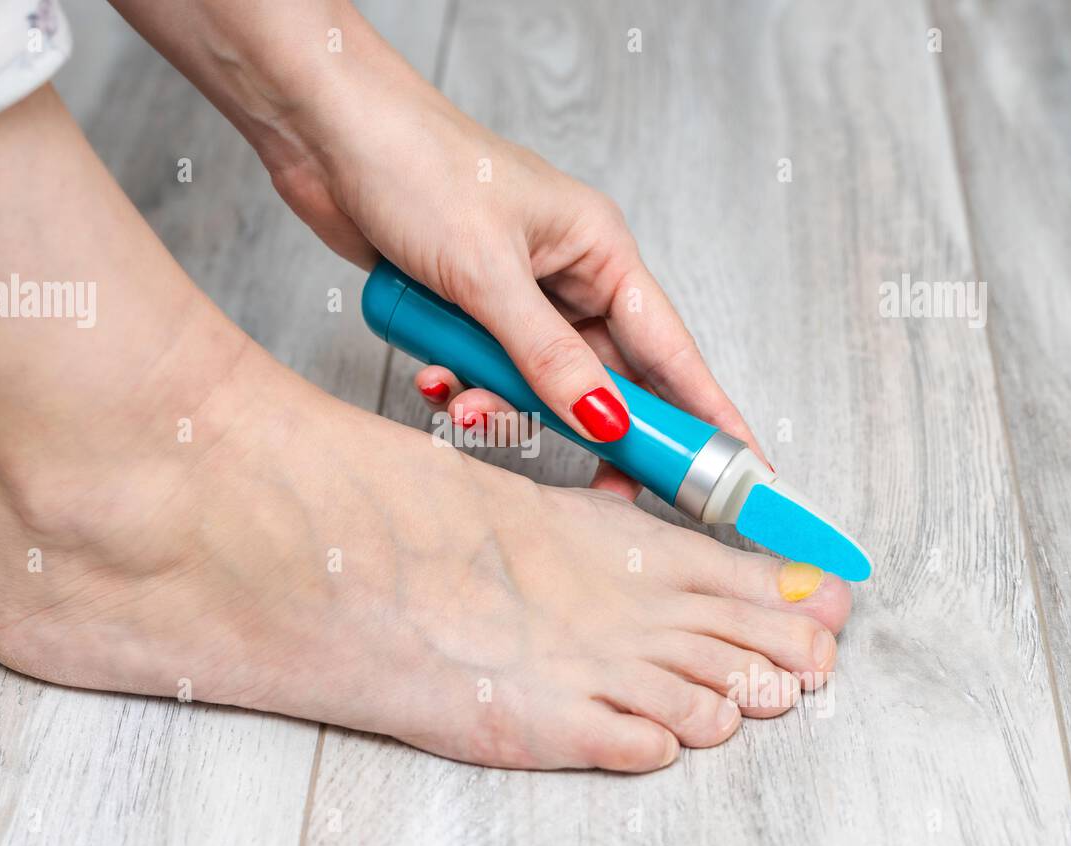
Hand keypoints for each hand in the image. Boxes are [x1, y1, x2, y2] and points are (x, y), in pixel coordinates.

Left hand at [111, 0, 764, 494]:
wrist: (327, 133)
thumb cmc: (416, 165)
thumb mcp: (488, 274)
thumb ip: (546, 356)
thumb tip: (603, 420)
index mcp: (597, 250)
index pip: (671, 348)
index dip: (709, 411)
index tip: (744, 467)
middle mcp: (565, 276)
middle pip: (606, 379)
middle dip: (590, 429)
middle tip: (602, 487)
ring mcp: (515, 296)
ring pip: (536, 386)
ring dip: (503, 408)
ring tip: (465, 404)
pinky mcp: (467, 311)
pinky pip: (485, 373)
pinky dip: (464, 386)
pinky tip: (436, 378)